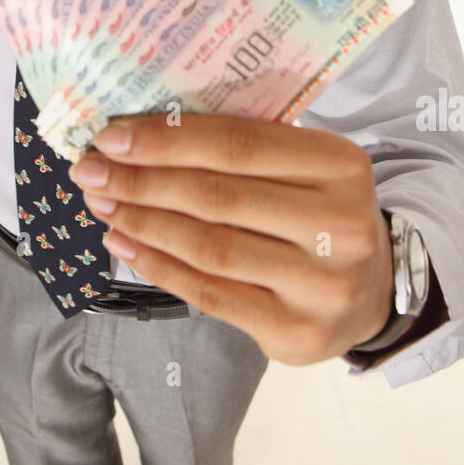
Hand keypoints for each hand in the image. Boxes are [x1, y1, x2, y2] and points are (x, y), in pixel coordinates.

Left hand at [68, 114, 394, 366]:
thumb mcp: (305, 167)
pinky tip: (127, 244)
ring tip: (103, 203)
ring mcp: (320, 285)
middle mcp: (339, 225)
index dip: (168, 139)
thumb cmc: (319, 213)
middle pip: (219, 196)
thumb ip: (243, 149)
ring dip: (145, 222)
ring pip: (210, 246)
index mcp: (341, 165)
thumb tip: (140, 133)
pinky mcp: (296, 331)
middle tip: (91, 171)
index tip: (112, 135)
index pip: (239, 144)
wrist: (372, 291)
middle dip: (143, 180)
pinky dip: (160, 267)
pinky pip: (211, 293)